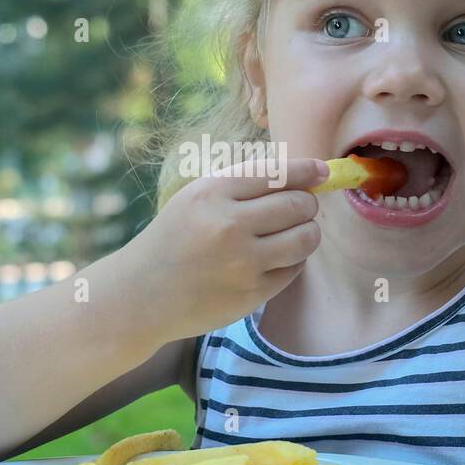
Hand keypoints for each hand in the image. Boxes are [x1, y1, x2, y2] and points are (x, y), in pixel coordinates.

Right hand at [125, 158, 327, 342]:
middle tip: (302, 208)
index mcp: (212, 194)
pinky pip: (294, 269)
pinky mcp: (251, 293)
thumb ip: (242, 185)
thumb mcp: (196, 198)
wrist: (142, 294)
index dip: (308, 170)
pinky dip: (293, 260)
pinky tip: (275, 258)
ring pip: (305, 238)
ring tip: (296, 232)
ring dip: (309, 232)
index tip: (323, 171)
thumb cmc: (174, 239)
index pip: (277, 174)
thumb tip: (302, 176)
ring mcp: (242, 263)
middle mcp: (228, 226)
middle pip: (298, 205)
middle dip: (308, 204)